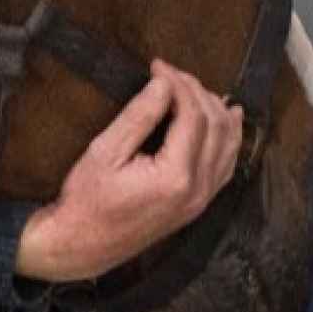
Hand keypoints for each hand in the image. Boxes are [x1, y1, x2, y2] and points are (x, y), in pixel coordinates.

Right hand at [16, 62, 244, 282]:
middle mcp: (197, 190)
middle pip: (216, 126)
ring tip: (194, 88)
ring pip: (230, 145)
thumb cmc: (86, 200)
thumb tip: (164, 83)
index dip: (179, 83)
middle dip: (197, 92)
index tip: (158, 65)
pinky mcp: (199, 205)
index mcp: (175, 176)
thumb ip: (139, 116)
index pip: (193, 115)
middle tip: (171, 74)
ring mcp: (202, 200)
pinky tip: (228, 119)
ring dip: (217, 111)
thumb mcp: (105, 152)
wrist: (83, 246)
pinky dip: (229, 138)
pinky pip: (227, 165)